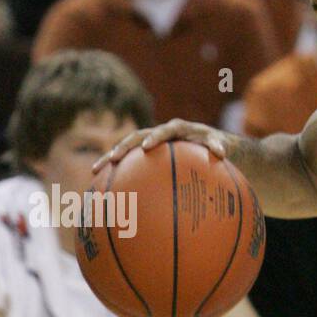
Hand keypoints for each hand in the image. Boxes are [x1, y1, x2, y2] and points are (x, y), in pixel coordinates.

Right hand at [94, 119, 228, 172]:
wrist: (210, 144)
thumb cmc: (216, 145)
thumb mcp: (220, 144)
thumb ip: (218, 146)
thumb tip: (220, 153)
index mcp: (177, 129)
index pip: (164, 131)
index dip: (155, 137)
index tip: (148, 147)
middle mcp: (160, 133)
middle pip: (137, 137)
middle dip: (124, 147)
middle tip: (114, 159)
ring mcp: (150, 143)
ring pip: (127, 149)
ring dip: (111, 158)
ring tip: (96, 171)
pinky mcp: (146, 155)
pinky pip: (130, 163)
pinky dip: (117, 172)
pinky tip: (105, 188)